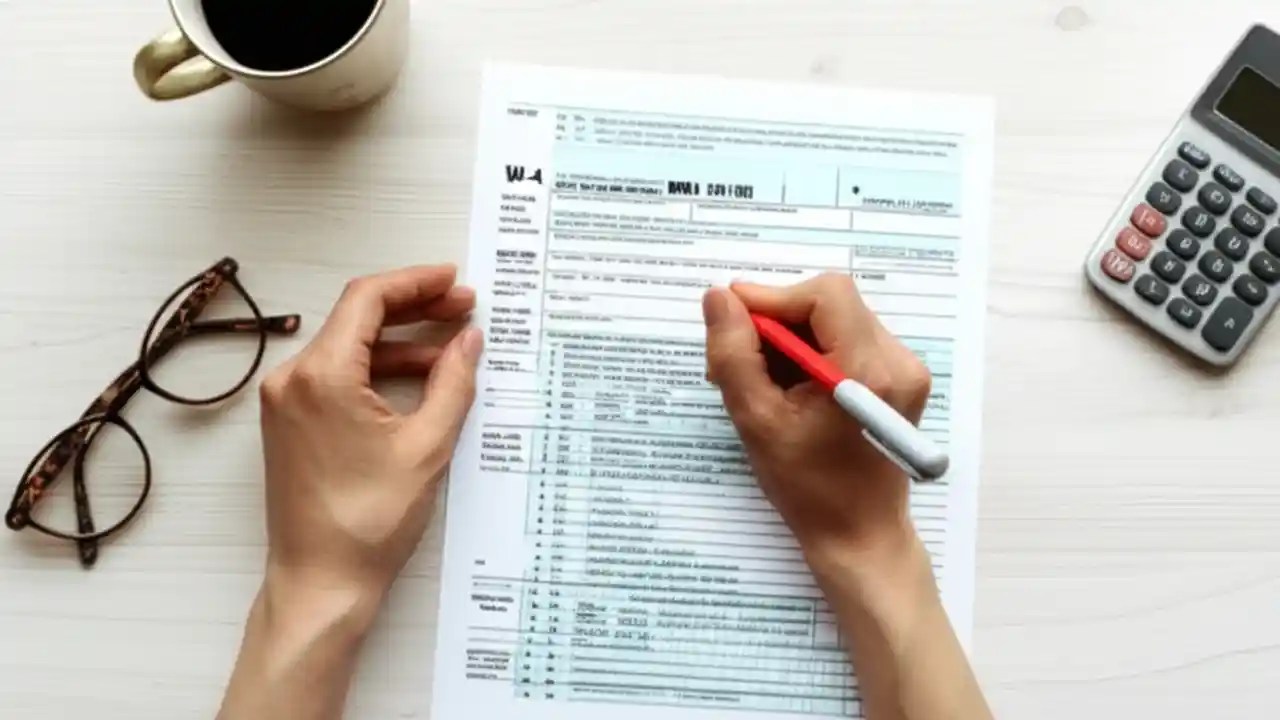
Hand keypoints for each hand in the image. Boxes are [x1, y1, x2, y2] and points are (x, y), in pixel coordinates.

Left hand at [257, 265, 482, 607]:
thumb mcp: (427, 446)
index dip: (416, 283)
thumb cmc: (368, 522)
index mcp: (322, 376)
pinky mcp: (292, 423)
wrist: (321, 581)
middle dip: (414, 309)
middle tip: (463, 306)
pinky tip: (421, 379)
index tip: (454, 281)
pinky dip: (380, 370)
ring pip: (350, 348)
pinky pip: (339, 377)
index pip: (368, 299)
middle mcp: (294, 379)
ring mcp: (288, 402)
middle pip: (357, 318)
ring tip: (453, 347)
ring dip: (401, 342)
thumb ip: (452, 383)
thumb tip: (469, 341)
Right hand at [702, 274, 931, 576]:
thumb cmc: (808, 488)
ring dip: (791, 338)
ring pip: (836, 320)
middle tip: (736, 357)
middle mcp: (898, 361)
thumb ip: (734, 355)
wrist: (859, 533)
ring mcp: (905, 369)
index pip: (823, 296)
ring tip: (758, 378)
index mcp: (869, 372)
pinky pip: (848, 340)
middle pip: (830, 304)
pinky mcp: (900, 378)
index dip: (772, 298)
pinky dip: (812, 352)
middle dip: (777, 321)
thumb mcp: (757, 421)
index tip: (731, 317)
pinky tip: (788, 386)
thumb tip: (717, 298)